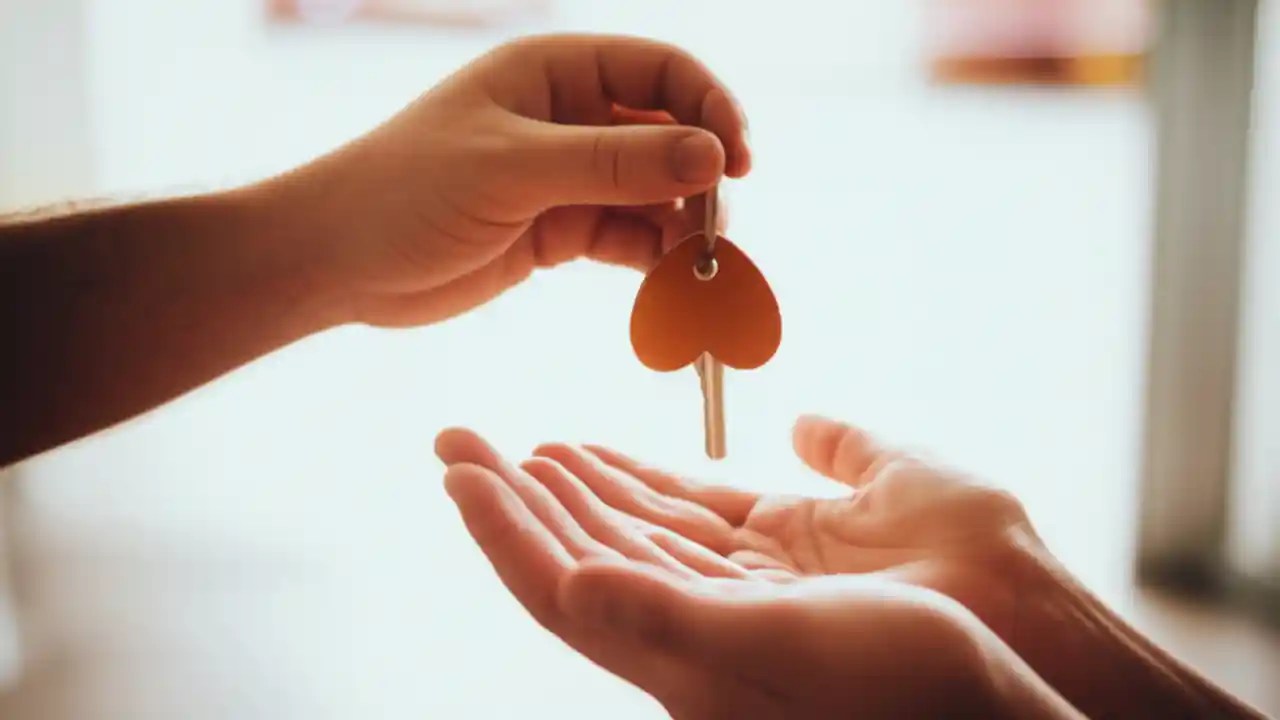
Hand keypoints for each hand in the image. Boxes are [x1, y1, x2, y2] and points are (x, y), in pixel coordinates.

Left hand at [270, 34, 748, 326]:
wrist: (337, 262)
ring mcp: (565, 176)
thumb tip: (712, 155)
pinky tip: (666, 289)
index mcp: (555, 72)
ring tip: (693, 272)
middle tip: (715, 236)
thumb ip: (614, 162)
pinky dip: (651, 261)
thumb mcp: (514, 168)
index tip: (738, 164)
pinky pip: (626, 238)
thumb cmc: (405, 192)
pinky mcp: (558, 230)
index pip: (661, 72)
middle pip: (668, 136)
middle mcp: (568, 117)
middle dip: (699, 181)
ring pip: (652, 194)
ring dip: (680, 229)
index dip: (710, 108)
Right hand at [515, 417, 1265, 719]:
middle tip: (461, 445)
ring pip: (593, 570)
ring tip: (465, 470)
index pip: (657, 513)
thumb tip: (801, 421)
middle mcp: (732, 597)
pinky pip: (618, 607)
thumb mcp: (904, 477)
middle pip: (607, 540)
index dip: (598, 476)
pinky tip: (511, 522)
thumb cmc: (988, 563)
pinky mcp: (721, 647)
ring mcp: (722, 627)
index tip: (547, 442)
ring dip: (521, 521)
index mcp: (767, 557)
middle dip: (529, 494)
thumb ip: (843, 451)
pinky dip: (558, 566)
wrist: (1035, 631)